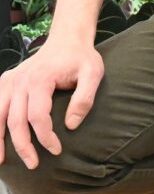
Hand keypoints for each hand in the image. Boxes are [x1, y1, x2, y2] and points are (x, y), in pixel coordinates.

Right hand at [0, 37, 103, 168]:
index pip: (38, 116)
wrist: (66, 39)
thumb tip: (71, 125)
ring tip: (2, 161)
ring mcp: (10, 81)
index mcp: (40, 79)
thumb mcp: (93, 73)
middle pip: (15, 121)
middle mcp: (20, 81)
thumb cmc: (80, 58)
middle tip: (34, 164)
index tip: (57, 149)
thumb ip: (84, 99)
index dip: (45, 137)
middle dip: (23, 146)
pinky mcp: (6, 82)